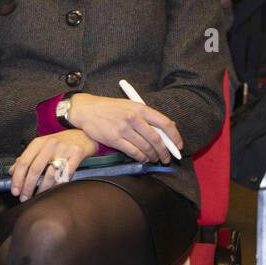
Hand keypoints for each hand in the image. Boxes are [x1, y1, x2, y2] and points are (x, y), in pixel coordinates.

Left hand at [10, 130, 97, 200]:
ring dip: (42, 189)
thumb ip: (26, 157)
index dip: (17, 178)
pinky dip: (58, 186)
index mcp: (38, 142)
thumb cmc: (60, 142)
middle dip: (28, 187)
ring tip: (37, 197)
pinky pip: (65, 175)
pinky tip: (53, 191)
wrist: (83, 133)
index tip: (15, 190)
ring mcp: (64, 150)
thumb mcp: (41, 145)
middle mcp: (50, 145)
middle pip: (35, 169)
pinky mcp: (76, 155)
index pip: (24, 162)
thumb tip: (11, 171)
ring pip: (50, 174)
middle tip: (24, 198)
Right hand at [65, 93, 181, 163]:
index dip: (175, 136)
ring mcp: (123, 129)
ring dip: (153, 156)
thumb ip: (147, 115)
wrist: (86, 109)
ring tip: (155, 159)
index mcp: (140, 108)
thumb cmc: (110, 108)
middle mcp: (133, 118)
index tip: (178, 146)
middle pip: (156, 139)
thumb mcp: (130, 105)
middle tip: (167, 158)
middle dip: (164, 152)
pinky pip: (133, 152)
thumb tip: (168, 126)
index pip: (164, 123)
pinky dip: (141, 157)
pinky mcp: (114, 139)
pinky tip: (143, 158)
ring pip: (145, 147)